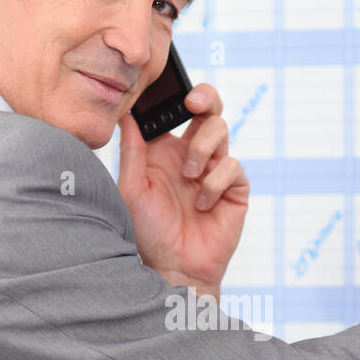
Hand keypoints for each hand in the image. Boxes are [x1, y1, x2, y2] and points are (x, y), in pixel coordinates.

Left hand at [116, 83, 249, 295]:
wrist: (174, 268)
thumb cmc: (149, 233)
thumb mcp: (132, 188)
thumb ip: (132, 149)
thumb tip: (125, 112)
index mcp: (165, 151)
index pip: (176, 111)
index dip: (178, 95)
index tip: (171, 90)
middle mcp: (191, 155)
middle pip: (208, 109)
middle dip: (205, 98)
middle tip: (192, 104)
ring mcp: (214, 170)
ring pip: (220, 131)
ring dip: (203, 148)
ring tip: (188, 175)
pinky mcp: (234, 189)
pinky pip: (233, 167)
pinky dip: (216, 181)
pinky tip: (202, 203)